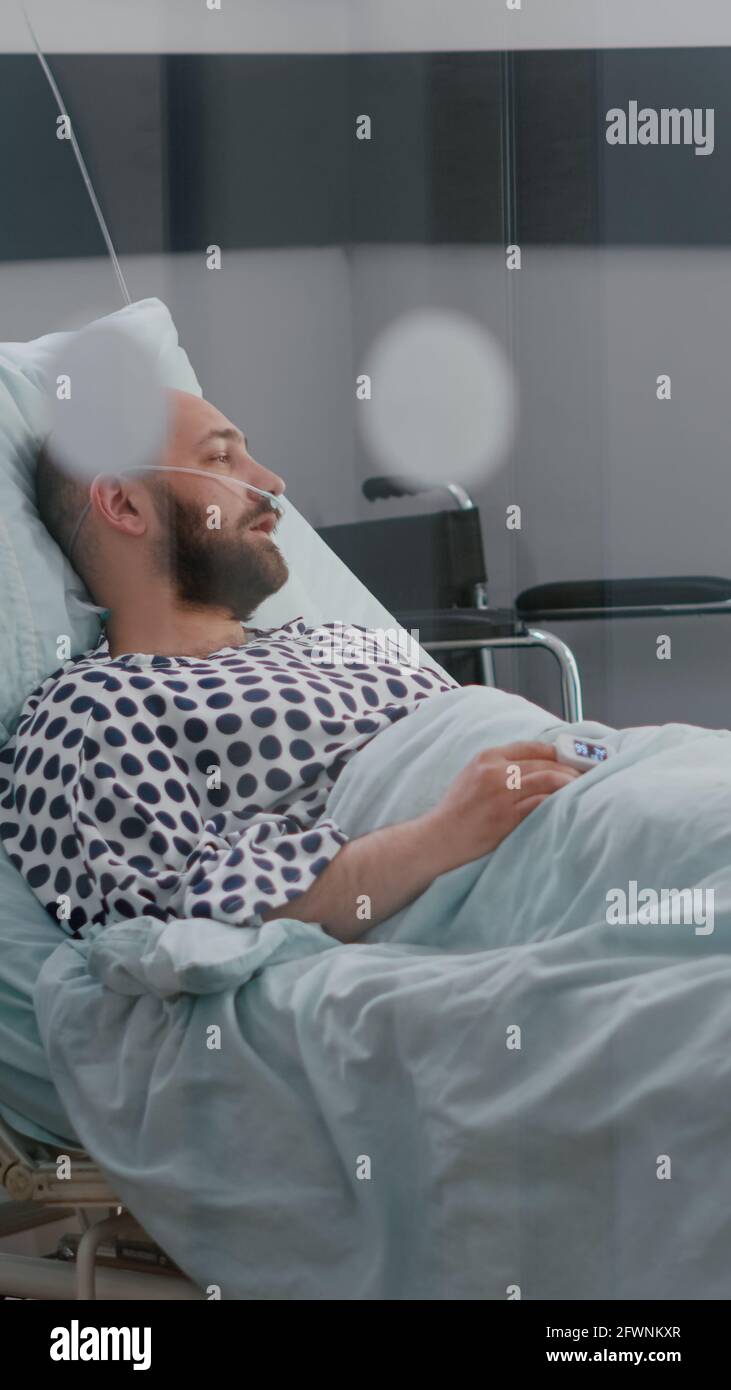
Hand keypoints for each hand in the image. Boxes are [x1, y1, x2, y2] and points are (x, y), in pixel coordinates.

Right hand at [424, 740, 581, 873]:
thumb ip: (501, 766)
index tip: (573, 758)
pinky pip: (542, 804)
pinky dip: (559, 802)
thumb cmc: (458, 810)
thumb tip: (540, 764)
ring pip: (548, 780)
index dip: (557, 752)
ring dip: (570, 783)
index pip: (532, 746)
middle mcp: (495, 770)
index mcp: (487, 757)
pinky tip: (569, 805)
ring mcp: (501, 793)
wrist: (440, 838)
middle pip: (544, 762)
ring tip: (585, 789)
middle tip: (589, 775)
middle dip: (570, 768)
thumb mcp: (474, 775)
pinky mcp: (507, 816)